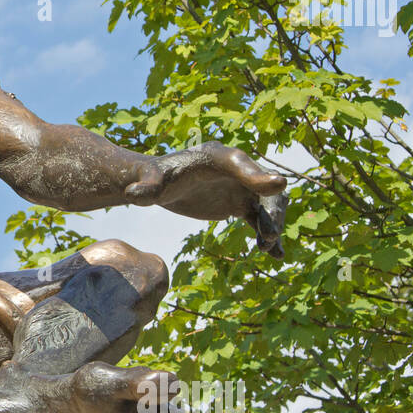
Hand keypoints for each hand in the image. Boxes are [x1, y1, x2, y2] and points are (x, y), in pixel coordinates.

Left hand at [126, 141, 288, 257]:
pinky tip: (274, 255)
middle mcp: (235, 168)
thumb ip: (145, 188)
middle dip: (271, 207)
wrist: (160, 185)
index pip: (240, 162)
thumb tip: (133, 195)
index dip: (258, 174)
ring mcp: (240, 186)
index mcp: (215, 157)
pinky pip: (260, 217)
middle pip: (264, 184)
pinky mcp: (239, 202)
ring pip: (268, 202)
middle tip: (268, 235)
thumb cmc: (154, 179)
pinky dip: (268, 233)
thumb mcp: (149, 183)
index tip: (279, 185)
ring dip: (273, 223)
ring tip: (267, 248)